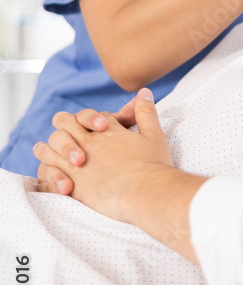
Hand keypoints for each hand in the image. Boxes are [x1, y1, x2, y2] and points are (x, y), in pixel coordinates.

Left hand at [34, 89, 172, 221]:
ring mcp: (77, 163)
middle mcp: (88, 143)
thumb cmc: (153, 166)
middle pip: (65, 123)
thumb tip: (144, 92)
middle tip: (69, 133)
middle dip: (64, 124)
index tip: (98, 127)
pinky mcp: (72, 184)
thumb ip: (146, 112)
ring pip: (49, 147)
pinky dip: (47, 175)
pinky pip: (48, 175)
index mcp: (107, 130)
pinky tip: (51, 179)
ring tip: (51, 154)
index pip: (92, 116)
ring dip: (48, 148)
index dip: (93, 120)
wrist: (144, 192)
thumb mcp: (154, 135)